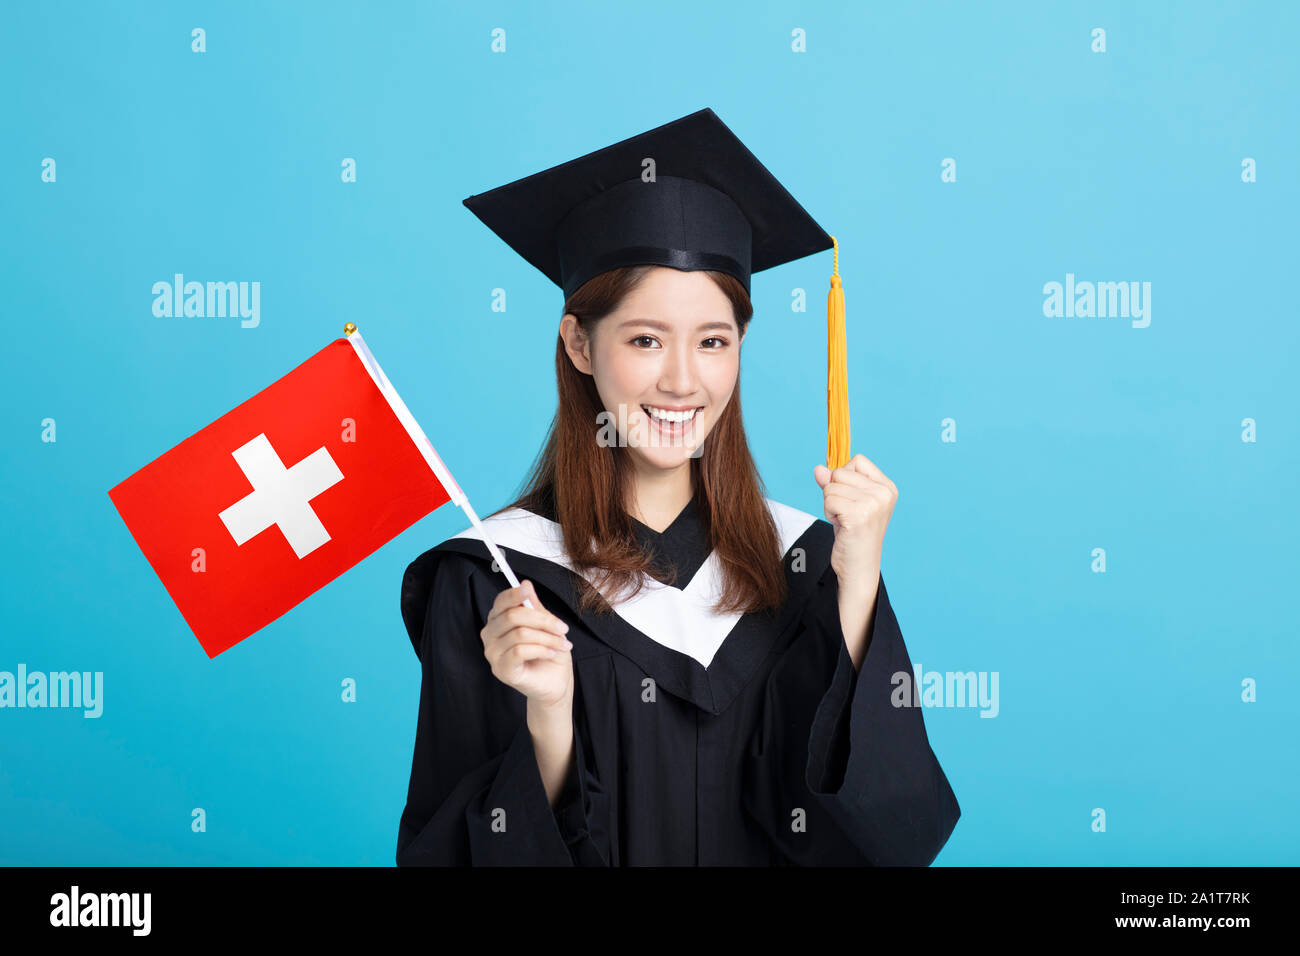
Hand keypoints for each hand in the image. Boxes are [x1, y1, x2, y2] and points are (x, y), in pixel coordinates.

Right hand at [480, 579, 573, 708]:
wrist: (555, 682)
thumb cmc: (549, 652)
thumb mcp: (546, 625)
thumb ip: (534, 607)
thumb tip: (525, 584)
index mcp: (499, 620)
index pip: (501, 602)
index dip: (514, 593)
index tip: (528, 589)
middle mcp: (490, 636)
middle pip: (512, 616)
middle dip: (543, 620)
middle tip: (562, 628)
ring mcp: (492, 654)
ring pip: (520, 634)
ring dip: (547, 638)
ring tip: (562, 644)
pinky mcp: (501, 670)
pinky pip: (519, 651)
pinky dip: (541, 650)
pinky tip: (551, 653)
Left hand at [813, 453, 897, 585]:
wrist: (859, 566)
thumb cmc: (854, 534)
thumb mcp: (846, 502)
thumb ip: (834, 482)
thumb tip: (818, 469)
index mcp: (887, 487)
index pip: (857, 460)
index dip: (844, 477)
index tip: (851, 498)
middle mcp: (883, 493)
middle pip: (840, 472)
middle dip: (835, 493)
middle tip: (847, 514)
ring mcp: (873, 504)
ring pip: (831, 486)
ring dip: (830, 505)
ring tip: (844, 521)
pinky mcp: (858, 515)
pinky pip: (828, 500)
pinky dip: (829, 513)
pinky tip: (841, 526)